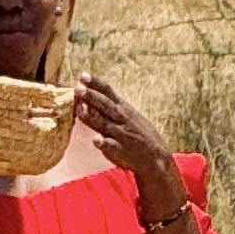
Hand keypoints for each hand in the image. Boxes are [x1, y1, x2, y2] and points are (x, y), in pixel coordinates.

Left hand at [73, 73, 185, 222]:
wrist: (156, 158)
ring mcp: (121, 135)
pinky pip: (112, 147)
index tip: (83, 75)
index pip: (108, 93)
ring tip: (80, 109)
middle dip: (91, 97)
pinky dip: (105, 143)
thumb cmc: (138, 134)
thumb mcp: (128, 115)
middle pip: (104, 106)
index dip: (95, 84)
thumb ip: (109, 107)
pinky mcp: (121, 151)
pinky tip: (96, 140)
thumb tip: (88, 96)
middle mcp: (122, 120)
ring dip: (92, 117)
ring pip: (104, 124)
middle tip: (78, 88)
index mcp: (123, 109)